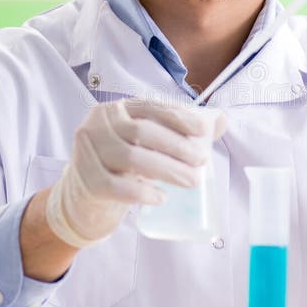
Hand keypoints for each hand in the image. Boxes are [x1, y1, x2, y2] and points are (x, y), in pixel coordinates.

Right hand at [46, 100, 225, 247]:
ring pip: (131, 158)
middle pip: (142, 132)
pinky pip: (115, 186)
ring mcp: (88, 152)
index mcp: (117, 110)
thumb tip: (222, 119)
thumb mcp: (148, 145)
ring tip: (192, 182)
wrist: (84, 198)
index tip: (204, 132)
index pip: (150, 108)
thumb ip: (182, 130)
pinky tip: (160, 198)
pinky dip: (141, 192)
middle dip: (177, 147)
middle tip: (202, 162)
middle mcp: (98, 125)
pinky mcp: (86, 181)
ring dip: (166, 170)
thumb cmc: (123, 166)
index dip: (178, 118)